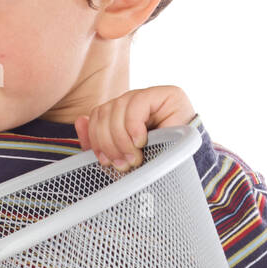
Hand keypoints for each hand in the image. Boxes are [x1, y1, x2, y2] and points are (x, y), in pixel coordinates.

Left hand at [74, 86, 195, 171]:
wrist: (188, 173)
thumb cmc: (154, 168)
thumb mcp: (119, 159)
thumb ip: (97, 143)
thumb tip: (79, 120)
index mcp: (122, 115)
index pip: (98, 115)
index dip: (96, 138)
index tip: (106, 162)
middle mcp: (135, 103)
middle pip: (105, 110)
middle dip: (109, 142)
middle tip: (123, 164)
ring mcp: (151, 96)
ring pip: (118, 107)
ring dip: (121, 138)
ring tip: (134, 158)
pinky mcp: (167, 94)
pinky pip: (137, 103)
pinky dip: (133, 125)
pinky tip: (141, 142)